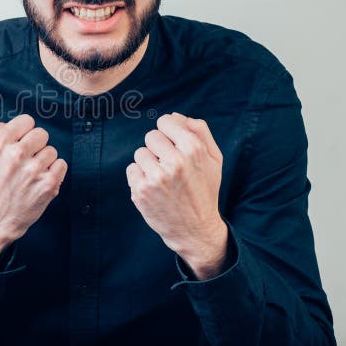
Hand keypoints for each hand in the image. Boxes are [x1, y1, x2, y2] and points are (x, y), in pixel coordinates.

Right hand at [0, 114, 67, 266]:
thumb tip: (6, 124)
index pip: (26, 121)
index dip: (22, 132)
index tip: (18, 144)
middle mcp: (17, 154)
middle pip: (41, 133)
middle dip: (34, 145)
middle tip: (24, 161)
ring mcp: (34, 170)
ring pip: (51, 150)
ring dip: (42, 161)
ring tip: (29, 174)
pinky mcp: (49, 184)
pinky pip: (61, 164)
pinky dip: (54, 172)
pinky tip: (39, 180)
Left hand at [126, 112, 227, 278]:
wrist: (195, 229)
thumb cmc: (205, 191)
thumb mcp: (213, 159)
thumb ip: (200, 132)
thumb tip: (176, 116)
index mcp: (193, 149)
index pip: (165, 121)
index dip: (168, 132)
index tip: (173, 146)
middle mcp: (174, 161)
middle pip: (151, 136)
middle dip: (159, 149)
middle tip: (170, 167)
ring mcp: (156, 177)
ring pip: (140, 153)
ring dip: (149, 164)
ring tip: (163, 180)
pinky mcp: (141, 191)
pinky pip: (132, 170)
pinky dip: (139, 178)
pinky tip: (154, 189)